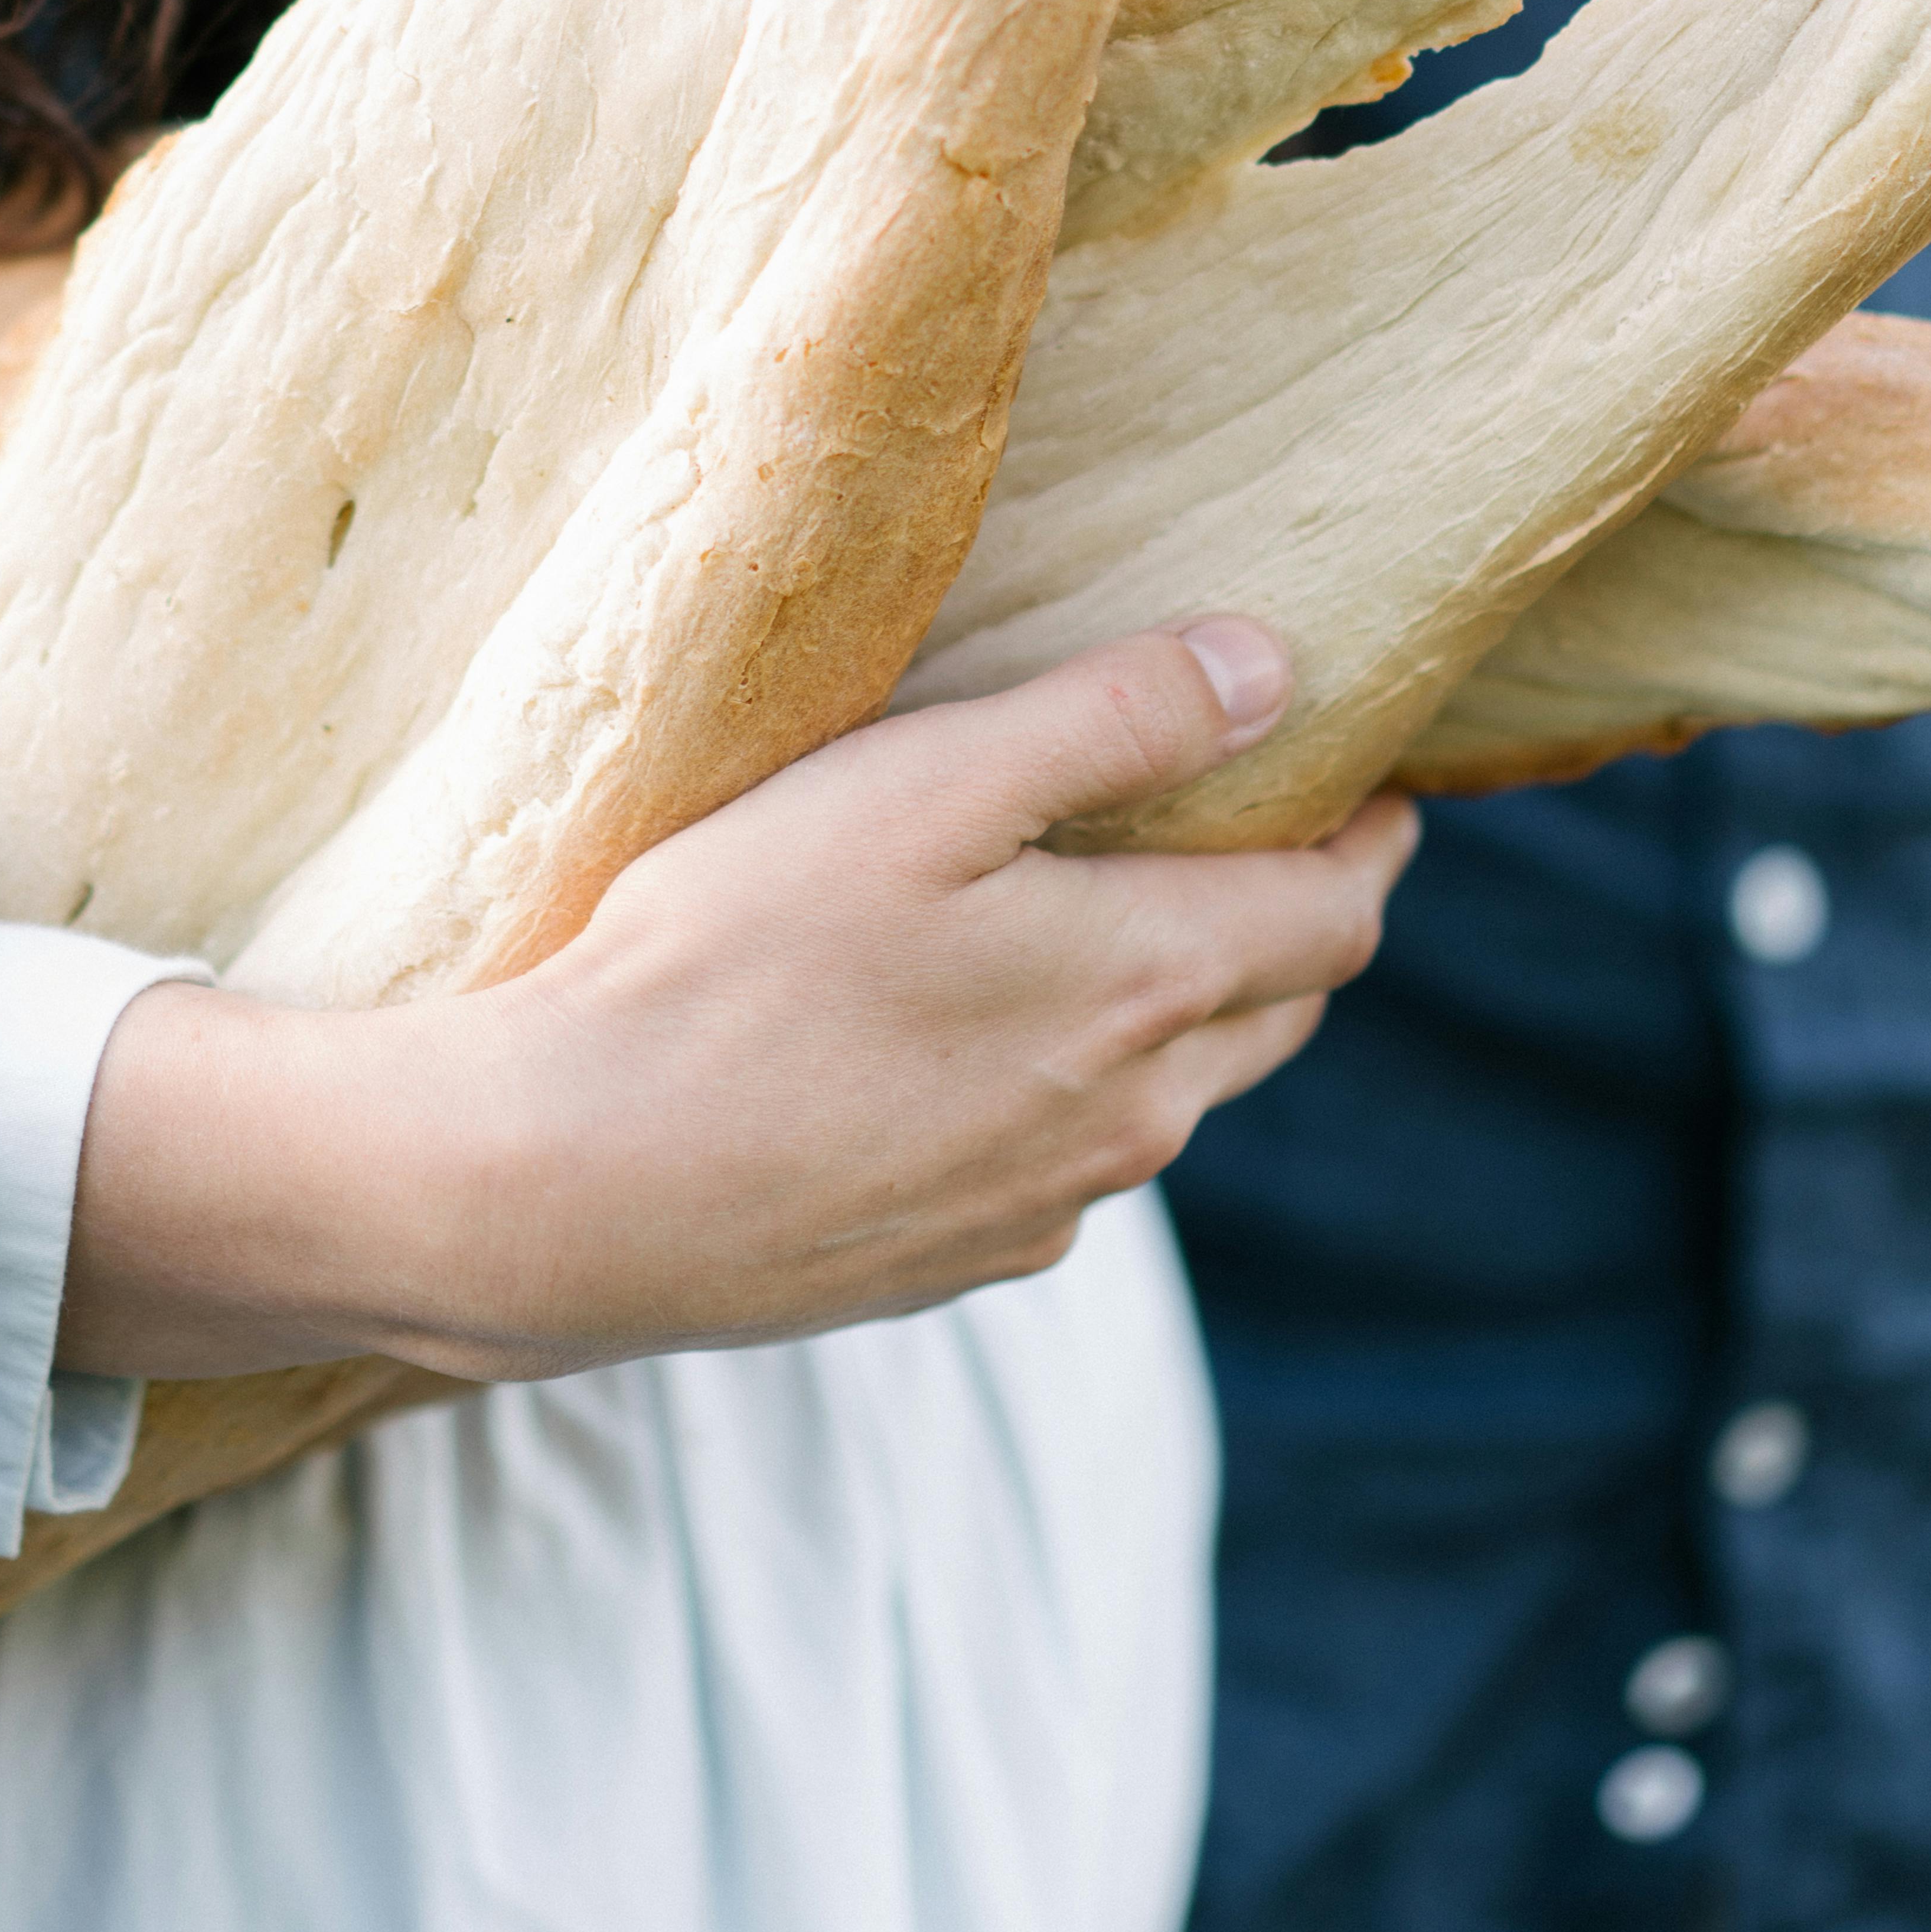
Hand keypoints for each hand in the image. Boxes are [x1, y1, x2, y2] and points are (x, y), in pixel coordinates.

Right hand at [60, 621, 1413, 1379]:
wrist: (561, 1188)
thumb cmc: (727, 958)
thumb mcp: (917, 787)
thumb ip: (1111, 719)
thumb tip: (1272, 669)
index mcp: (1145, 987)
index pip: (1337, 914)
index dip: (1369, 837)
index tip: (1368, 780)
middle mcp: (1128, 1119)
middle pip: (1280, 1007)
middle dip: (1295, 916)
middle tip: (1265, 831)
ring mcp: (1041, 1209)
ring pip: (1173, 1091)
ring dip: (1181, 1005)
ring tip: (1114, 918)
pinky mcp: (951, 1262)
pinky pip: (1065, 1162)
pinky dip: (1069, 1087)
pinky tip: (973, 1040)